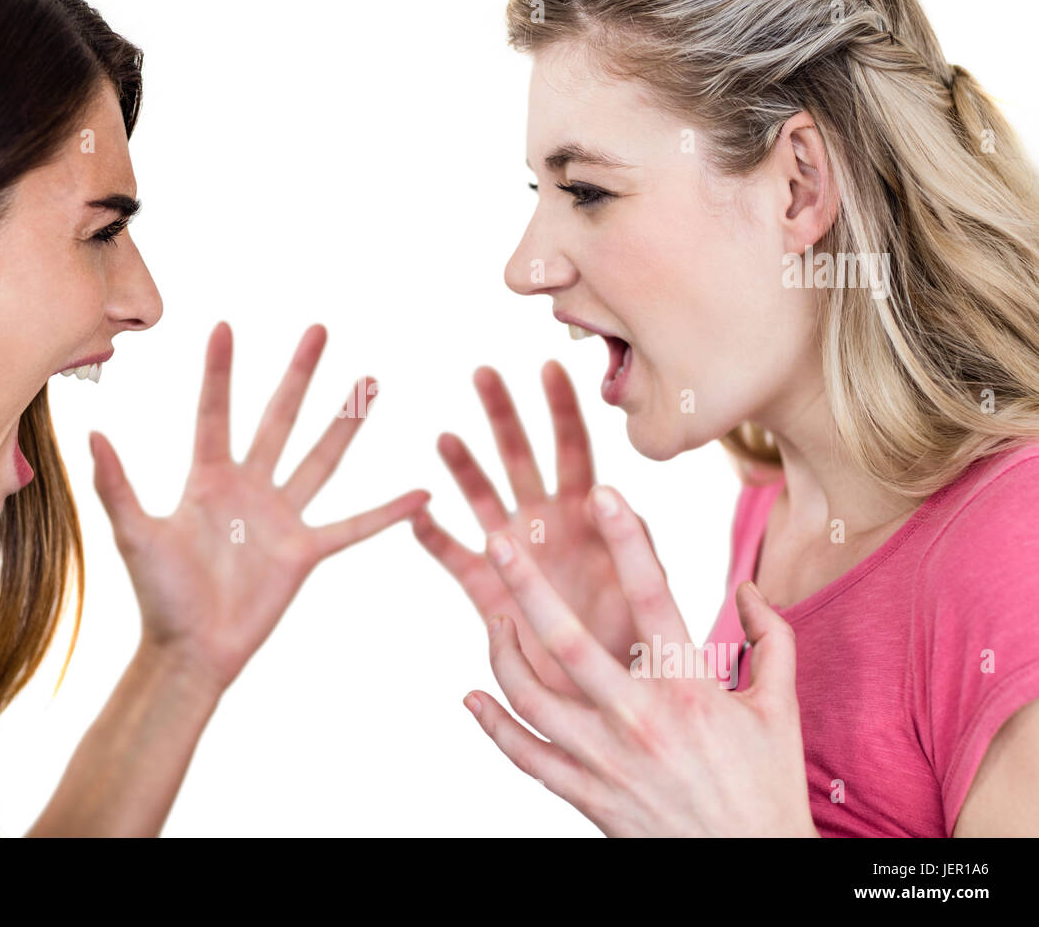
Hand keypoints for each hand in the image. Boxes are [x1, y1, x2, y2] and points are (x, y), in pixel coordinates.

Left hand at [89, 322, 428, 694]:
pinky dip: (387, 512)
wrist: (192, 652)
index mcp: (207, 480)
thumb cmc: (159, 595)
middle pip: (279, 418)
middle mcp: (248, 488)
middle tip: (319, 330)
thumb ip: (117, 486)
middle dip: (299, 375)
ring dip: (345, 422)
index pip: (215, 413)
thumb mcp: (135, 536)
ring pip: (320, 458)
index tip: (225, 325)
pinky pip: (352, 526)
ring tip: (369, 382)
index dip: (220, 371)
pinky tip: (419, 494)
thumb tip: (93, 435)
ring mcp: (280, 517)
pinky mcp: (304, 551)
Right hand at [411, 362, 660, 701]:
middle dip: (503, 414)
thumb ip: (636, 545)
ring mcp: (511, 550)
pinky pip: (449, 554)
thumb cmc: (636, 642)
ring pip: (480, 495)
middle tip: (484, 373)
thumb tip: (616, 496)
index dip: (561, 410)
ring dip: (464, 465)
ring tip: (447, 436)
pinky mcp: (482, 587)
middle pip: (520, 457)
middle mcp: (546, 522)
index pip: (575, 450)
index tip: (550, 366)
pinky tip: (415, 513)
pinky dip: (430, 535)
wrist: (604, 697)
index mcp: (588, 517)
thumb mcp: (647, 589)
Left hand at [464, 484, 816, 836]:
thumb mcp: (780, 707)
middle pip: (568, 642)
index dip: (627, 539)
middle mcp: (639, 719)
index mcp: (688, 689)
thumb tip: (749, 587)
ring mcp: (605, 761)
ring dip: (500, 653)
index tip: (604, 493)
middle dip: (527, 585)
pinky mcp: (586, 797)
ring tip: (492, 618)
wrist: (752, 870)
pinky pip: (524, 756)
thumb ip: (769, 640)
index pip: (652, 596)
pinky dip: (492, 725)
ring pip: (531, 698)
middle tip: (499, 540)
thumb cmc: (767, 786)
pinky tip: (471, 696)